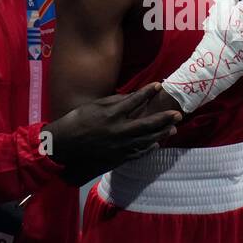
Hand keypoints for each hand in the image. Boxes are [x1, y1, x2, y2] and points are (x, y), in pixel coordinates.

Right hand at [46, 82, 180, 183]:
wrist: (64, 146)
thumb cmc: (77, 121)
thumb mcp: (94, 106)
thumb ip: (114, 102)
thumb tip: (132, 97)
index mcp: (112, 114)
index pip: (135, 100)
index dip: (148, 92)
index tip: (159, 85)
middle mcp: (119, 130)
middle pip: (148, 124)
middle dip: (165, 118)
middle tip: (178, 114)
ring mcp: (120, 146)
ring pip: (146, 140)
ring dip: (161, 134)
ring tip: (173, 129)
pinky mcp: (118, 158)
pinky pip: (138, 153)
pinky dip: (149, 148)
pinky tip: (157, 144)